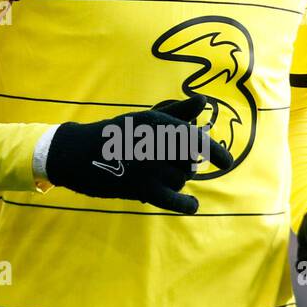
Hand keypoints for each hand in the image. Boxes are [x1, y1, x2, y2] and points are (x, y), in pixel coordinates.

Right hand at [46, 93, 232, 213]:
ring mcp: (149, 167)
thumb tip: (204, 101)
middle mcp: (156, 143)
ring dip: (176, 180)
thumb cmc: (117, 133)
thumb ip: (177, 111)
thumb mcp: (146, 118)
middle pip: (189, 162)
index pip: (196, 140)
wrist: (79, 153)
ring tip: (157, 176)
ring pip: (180, 179)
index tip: (227, 162)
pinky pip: (172, 200)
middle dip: (185, 165)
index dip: (216, 152)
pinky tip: (193, 204)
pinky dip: (186, 204)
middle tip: (166, 164)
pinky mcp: (141, 189)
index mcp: (158, 123)